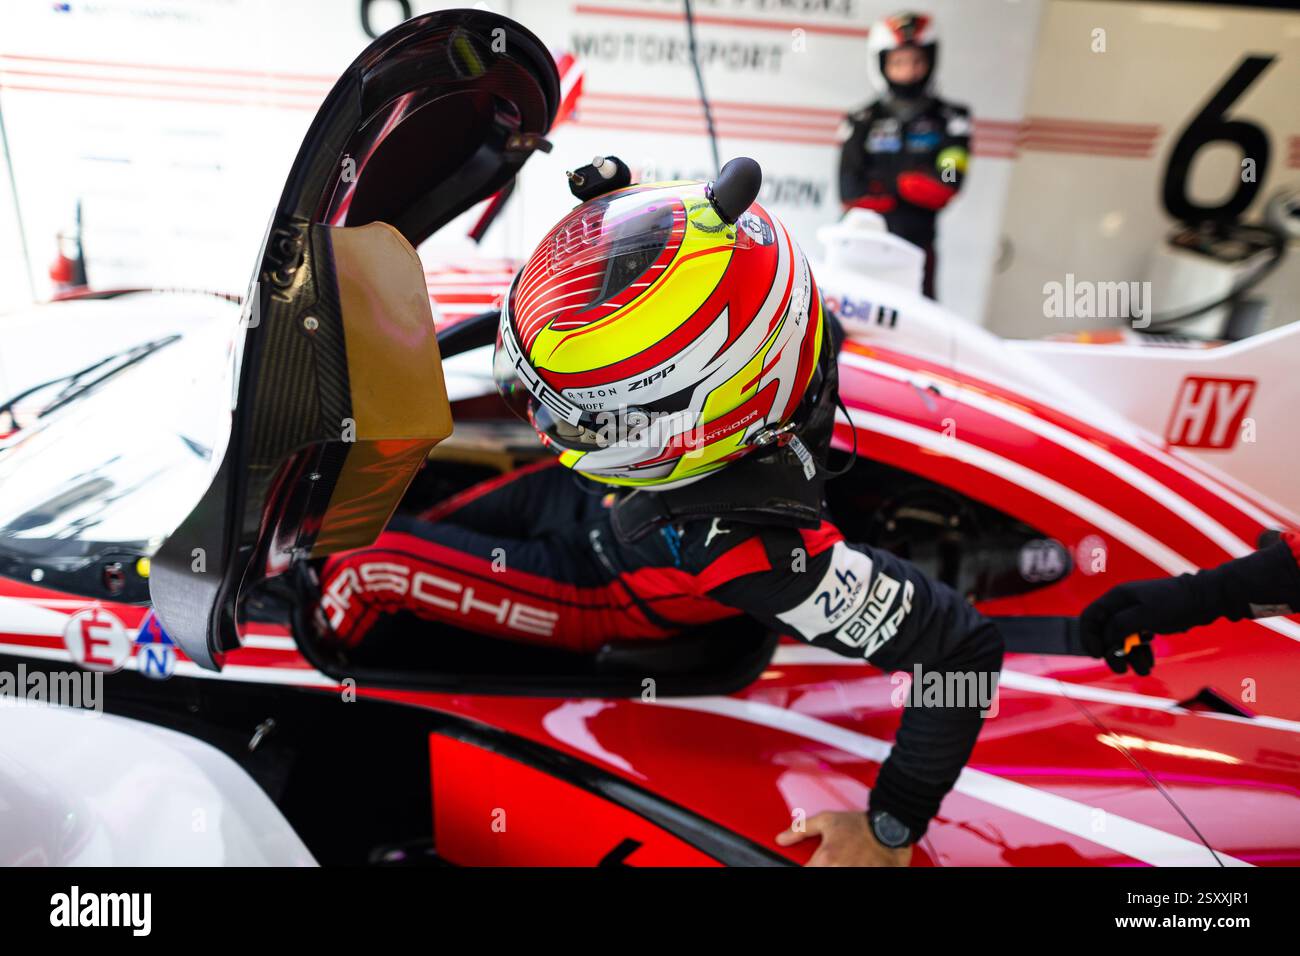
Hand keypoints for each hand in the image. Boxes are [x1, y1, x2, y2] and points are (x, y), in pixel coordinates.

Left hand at [776, 811, 911, 866]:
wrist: (891, 826)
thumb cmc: (859, 824)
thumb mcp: (827, 820)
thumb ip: (801, 830)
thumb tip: (781, 838)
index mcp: (826, 858)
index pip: (805, 872)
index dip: (807, 868)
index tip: (813, 864)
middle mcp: (839, 870)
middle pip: (821, 877)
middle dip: (825, 868)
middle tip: (833, 861)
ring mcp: (855, 874)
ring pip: (836, 879)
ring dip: (839, 870)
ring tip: (848, 861)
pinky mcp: (872, 877)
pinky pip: (856, 880)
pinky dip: (854, 871)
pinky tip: (856, 864)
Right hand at [1079, 579, 1183, 674]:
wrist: (1205, 599)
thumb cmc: (1174, 603)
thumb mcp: (1143, 615)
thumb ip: (1119, 626)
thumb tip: (1107, 640)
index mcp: (1117, 597)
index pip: (1090, 617)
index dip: (1089, 637)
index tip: (1097, 655)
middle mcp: (1123, 605)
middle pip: (1106, 632)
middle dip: (1112, 652)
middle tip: (1120, 669)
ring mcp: (1136, 613)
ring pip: (1123, 638)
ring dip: (1129, 656)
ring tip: (1143, 671)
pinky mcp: (1148, 621)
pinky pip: (1137, 640)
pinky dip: (1140, 652)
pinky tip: (1148, 664)